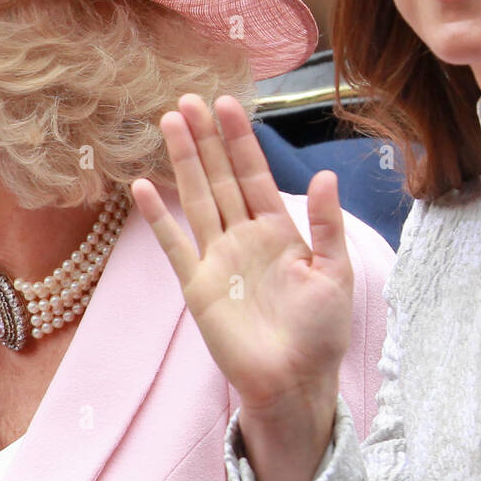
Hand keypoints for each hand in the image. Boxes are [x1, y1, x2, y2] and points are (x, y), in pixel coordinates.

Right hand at [132, 94, 352, 423]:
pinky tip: (144, 187)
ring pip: (197, 198)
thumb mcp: (336, 271)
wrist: (295, 381)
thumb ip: (328, 223)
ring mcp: (217, 258)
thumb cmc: (321, 332)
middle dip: (206, 139)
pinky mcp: (197, 286)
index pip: (254, 174)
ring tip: (168, 123)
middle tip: (189, 99)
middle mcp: (244, 237)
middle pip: (221, 177)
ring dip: (183, 162)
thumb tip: (324, 173)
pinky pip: (174, 244)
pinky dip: (160, 217)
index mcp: (279, 231)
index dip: (241, 140)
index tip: (228, 103)